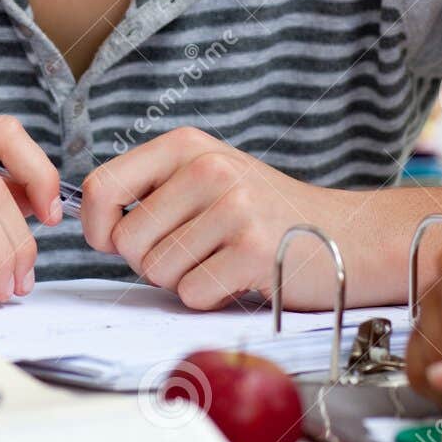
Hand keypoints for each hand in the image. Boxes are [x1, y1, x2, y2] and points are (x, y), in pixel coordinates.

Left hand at [81, 128, 339, 309]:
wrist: (348, 233)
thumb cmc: (265, 213)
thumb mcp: (208, 177)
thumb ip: (153, 190)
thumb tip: (93, 225)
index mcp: (186, 145)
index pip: (101, 185)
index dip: (96, 226)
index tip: (112, 241)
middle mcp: (208, 168)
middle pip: (127, 241)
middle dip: (148, 262)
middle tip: (190, 253)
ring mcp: (233, 208)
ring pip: (157, 271)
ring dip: (182, 280)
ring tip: (220, 259)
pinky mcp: (253, 251)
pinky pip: (192, 293)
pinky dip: (209, 297)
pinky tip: (239, 276)